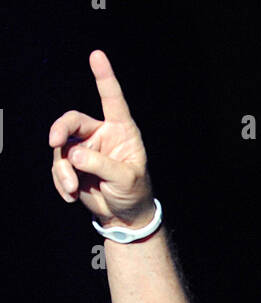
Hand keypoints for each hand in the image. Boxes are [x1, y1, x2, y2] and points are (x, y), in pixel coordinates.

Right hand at [49, 50, 153, 227]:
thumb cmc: (133, 193)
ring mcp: (84, 148)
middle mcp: (100, 134)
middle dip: (60, 129)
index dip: (104, 77)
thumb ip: (101, 164)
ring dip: (62, 169)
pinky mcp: (72, 165)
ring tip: (72, 188)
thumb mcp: (124, 179)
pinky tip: (70, 195)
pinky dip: (61, 182)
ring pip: (61, 148)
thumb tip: (73, 154)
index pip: (112, 99)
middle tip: (54, 142)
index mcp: (121, 130)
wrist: (124, 216)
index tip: (97, 55)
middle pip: (73, 120)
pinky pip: (58, 166)